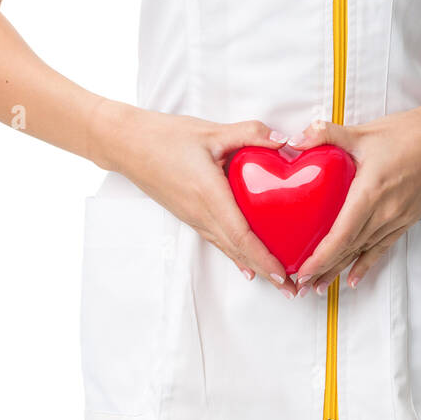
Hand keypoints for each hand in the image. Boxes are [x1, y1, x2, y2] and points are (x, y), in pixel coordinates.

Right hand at [94, 102, 296, 298]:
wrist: (127, 145)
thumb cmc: (165, 137)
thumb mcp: (211, 131)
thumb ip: (249, 133)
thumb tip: (284, 139)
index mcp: (209, 195)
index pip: (241, 235)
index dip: (264, 257)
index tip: (283, 273)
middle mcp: (201, 214)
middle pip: (238, 251)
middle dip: (267, 272)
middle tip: (293, 288)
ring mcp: (193, 218)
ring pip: (228, 249)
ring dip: (254, 266)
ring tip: (278, 280)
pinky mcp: (189, 215)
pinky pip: (217, 240)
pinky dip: (236, 254)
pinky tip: (247, 266)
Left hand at [288, 101, 420, 292]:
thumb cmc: (410, 133)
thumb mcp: (364, 132)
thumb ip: (327, 134)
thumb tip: (295, 139)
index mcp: (371, 191)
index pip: (342, 234)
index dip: (322, 257)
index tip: (304, 270)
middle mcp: (386, 211)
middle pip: (350, 248)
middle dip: (325, 269)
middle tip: (303, 285)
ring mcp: (398, 217)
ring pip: (364, 250)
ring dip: (342, 268)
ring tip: (321, 285)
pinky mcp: (407, 218)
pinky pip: (383, 246)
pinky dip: (367, 262)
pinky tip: (355, 277)